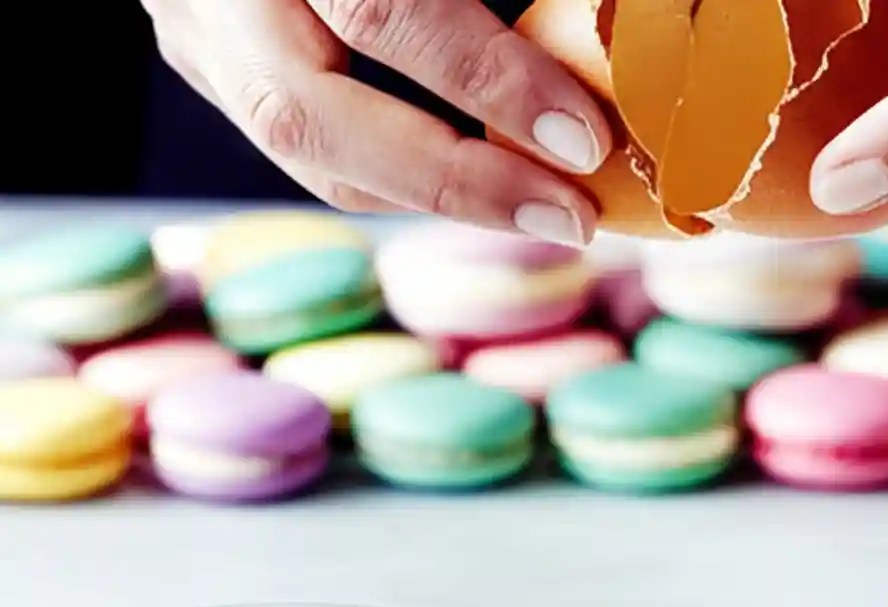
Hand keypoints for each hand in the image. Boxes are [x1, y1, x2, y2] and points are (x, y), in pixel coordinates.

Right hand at [142, 0, 612, 245]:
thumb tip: (604, 20)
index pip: (381, 10)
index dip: (489, 79)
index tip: (583, 136)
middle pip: (309, 115)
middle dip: (456, 182)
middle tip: (569, 216)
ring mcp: (195, 30)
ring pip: (301, 148)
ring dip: (429, 196)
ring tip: (540, 212)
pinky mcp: (207, 59)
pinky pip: (305, 142)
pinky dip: (397, 174)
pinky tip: (476, 184)